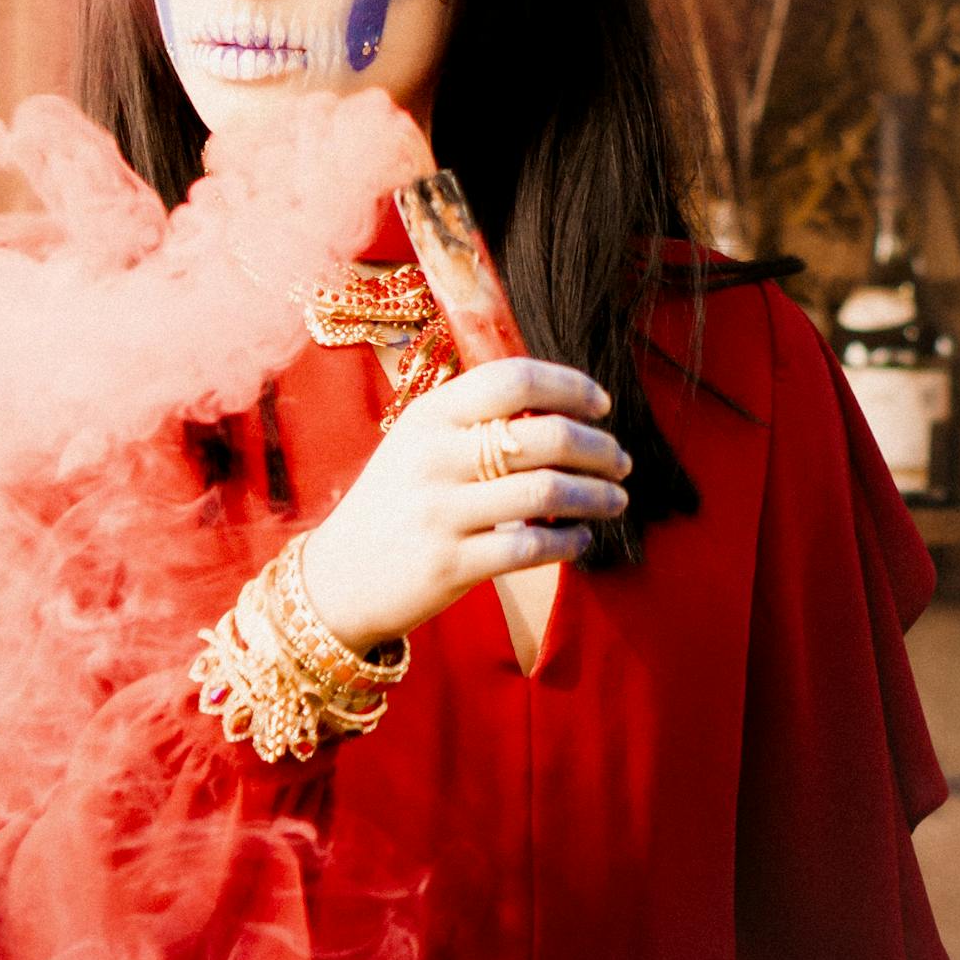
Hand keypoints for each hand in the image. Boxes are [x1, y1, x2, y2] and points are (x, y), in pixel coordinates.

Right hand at [297, 358, 630, 649]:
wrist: (337, 580)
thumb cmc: (393, 506)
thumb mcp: (416, 446)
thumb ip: (473, 422)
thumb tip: (560, 406)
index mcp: (429, 416)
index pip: (514, 379)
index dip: (569, 386)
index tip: (601, 405)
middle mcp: (433, 457)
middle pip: (544, 436)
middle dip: (599, 448)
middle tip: (621, 461)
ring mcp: (440, 512)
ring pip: (547, 492)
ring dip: (596, 495)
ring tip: (615, 500)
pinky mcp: (450, 565)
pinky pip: (531, 547)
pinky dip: (570, 541)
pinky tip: (581, 538)